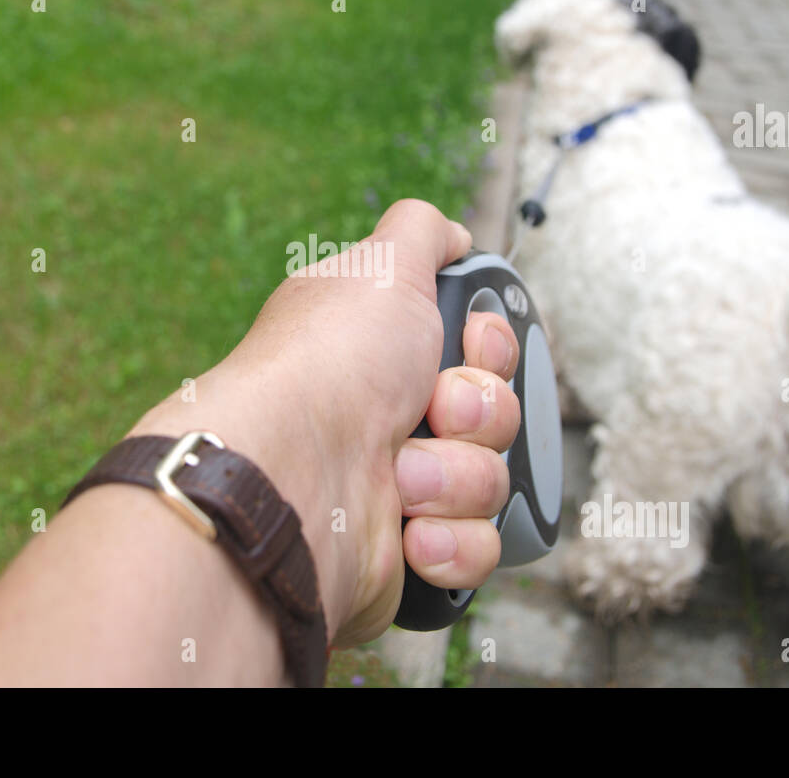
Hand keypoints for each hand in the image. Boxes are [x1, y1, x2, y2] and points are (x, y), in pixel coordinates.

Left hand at [132, 199, 520, 645]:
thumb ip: (420, 234)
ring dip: (454, 475)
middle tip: (433, 410)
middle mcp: (391, 418)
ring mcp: (400, 490)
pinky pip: (479, 548)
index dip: (490, 350)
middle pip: (497, 414)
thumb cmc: (330, 366)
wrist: (291, 479)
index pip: (484, 352)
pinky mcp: (407, 554)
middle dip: (477, 411)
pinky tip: (409, 531)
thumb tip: (450, 235)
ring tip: (399, 477)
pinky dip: (451, 540)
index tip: (467, 346)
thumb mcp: (381, 266)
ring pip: (494, 482)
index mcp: (386, 355)